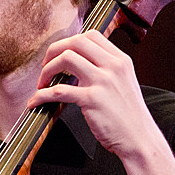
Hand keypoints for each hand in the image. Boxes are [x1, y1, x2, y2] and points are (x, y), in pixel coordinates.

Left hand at [29, 29, 160, 159]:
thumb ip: (107, 69)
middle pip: (76, 42)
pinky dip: (41, 95)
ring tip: (41, 84)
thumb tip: (80, 62)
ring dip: (47, 71)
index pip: (91, 36)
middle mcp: (113, 66)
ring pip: (66, 59)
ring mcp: (103, 81)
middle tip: (45, 66)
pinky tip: (35, 102)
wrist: (139, 139)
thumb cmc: (128, 115)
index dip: (69, 42)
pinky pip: (58, 90)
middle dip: (54, 51)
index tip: (59, 55)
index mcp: (121, 60)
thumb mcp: (124, 83)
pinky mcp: (92, 100)